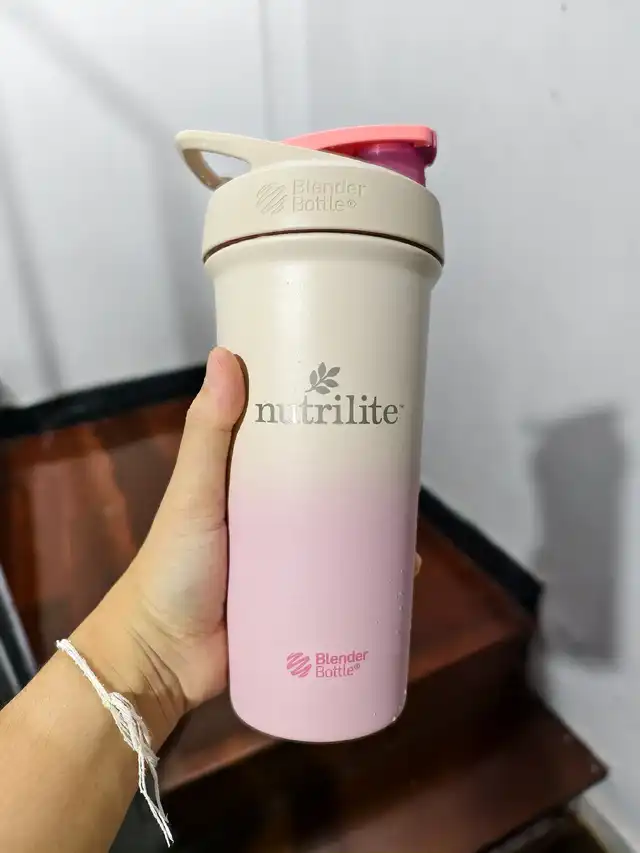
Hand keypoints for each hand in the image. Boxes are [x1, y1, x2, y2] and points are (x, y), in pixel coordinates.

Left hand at [71, 347, 422, 745]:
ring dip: (375, 537)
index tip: (366, 403)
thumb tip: (226, 355)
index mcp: (247, 485)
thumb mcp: (193, 495)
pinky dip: (371, 583)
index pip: (295, 446)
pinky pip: (342, 589)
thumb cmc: (171, 568)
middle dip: (363, 486)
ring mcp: (287, 564)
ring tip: (410, 531)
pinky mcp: (298, 605)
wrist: (162, 661)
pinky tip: (404, 580)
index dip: (327, 426)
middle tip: (402, 474)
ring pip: (341, 542)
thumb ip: (208, 433)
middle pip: (326, 495)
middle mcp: (270, 520)